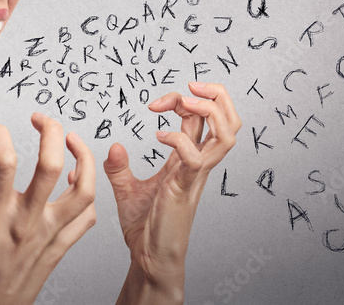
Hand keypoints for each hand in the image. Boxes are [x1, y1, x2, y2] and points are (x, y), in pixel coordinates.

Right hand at [0, 113, 95, 304]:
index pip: (5, 160)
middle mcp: (25, 222)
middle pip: (51, 165)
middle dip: (51, 130)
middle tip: (41, 119)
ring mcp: (46, 236)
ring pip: (83, 190)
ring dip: (83, 158)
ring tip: (71, 140)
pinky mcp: (58, 249)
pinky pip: (86, 218)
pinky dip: (87, 193)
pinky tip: (75, 180)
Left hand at [104, 82, 240, 303]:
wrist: (147, 257)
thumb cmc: (145, 227)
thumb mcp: (127, 190)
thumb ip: (120, 167)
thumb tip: (114, 146)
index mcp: (190, 159)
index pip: (205, 118)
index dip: (186, 99)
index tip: (155, 103)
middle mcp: (199, 164)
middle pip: (229, 120)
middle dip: (215, 94)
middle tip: (189, 86)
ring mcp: (196, 175)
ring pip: (227, 135)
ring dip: (208, 110)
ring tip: (183, 102)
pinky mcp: (185, 188)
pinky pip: (195, 157)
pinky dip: (179, 139)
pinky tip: (158, 137)